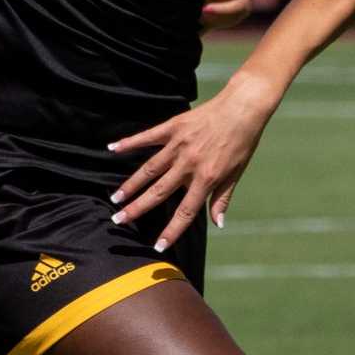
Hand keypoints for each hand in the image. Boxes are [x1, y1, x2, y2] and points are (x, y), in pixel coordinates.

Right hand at [108, 77, 280, 249]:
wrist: (243, 109)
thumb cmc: (242, 143)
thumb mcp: (237, 173)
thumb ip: (222, 198)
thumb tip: (218, 224)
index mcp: (207, 178)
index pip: (187, 211)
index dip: (173, 230)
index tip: (158, 245)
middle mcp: (190, 163)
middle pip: (159, 191)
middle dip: (138, 208)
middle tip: (118, 220)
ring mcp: (179, 145)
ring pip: (149, 168)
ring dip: (131, 184)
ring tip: (115, 197)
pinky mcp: (173, 127)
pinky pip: (147, 137)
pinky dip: (129, 142)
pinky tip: (111, 148)